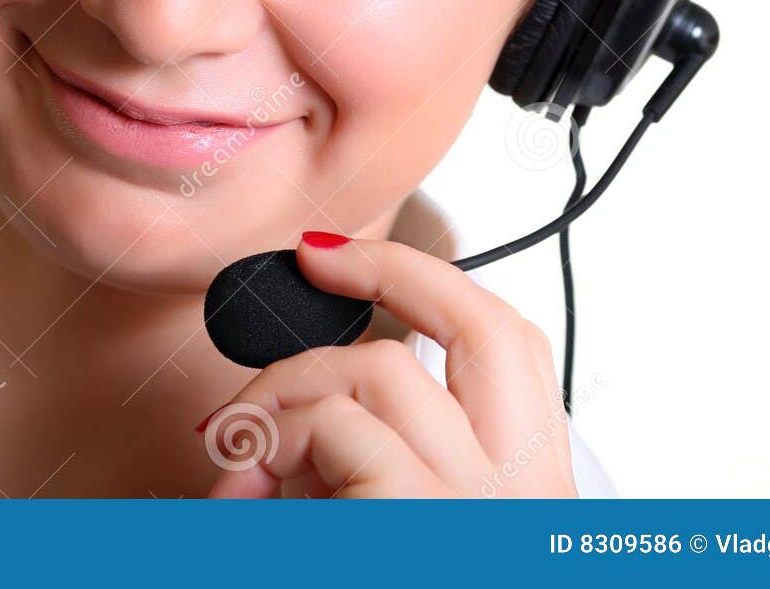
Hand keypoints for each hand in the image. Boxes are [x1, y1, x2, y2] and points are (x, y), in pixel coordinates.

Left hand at [196, 231, 578, 497]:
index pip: (512, 350)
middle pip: (488, 325)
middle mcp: (526, 503)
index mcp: (527, 499)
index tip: (343, 256)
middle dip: (391, 267)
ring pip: (381, 368)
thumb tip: (289, 415)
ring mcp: (477, 508)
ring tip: (243, 454)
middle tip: (310, 257)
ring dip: (288, 392)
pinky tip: (242, 492)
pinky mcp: (412, 513)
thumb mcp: (370, 514)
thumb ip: (355, 458)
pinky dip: (269, 439)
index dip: (429, 282)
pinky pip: (329, 422)